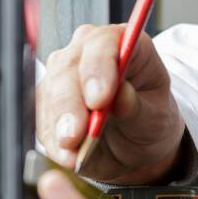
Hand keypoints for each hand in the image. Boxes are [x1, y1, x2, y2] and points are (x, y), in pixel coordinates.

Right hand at [35, 23, 184, 182]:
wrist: (134, 145)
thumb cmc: (149, 121)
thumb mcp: (155, 118)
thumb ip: (138, 107)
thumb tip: (120, 96)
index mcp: (123, 43)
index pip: (104, 43)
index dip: (98, 68)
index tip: (99, 100)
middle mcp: (88, 52)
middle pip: (67, 66)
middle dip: (70, 103)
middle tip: (75, 134)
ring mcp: (63, 75)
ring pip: (49, 92)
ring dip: (58, 124)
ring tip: (72, 149)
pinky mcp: (46, 101)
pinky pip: (42, 119)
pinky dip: (52, 139)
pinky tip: (66, 155)